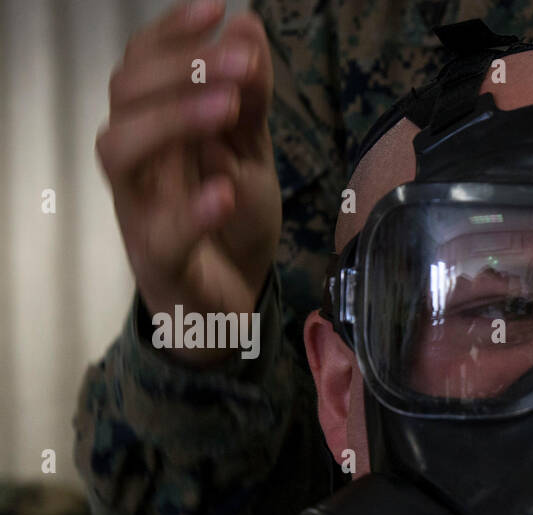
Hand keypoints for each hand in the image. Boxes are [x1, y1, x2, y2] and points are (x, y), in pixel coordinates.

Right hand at [96, 0, 279, 364]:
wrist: (232, 305)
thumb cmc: (229, 222)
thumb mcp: (251, 154)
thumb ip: (251, 101)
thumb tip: (248, 26)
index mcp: (156, 130)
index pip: (142, 65)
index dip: (172, 33)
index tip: (216, 7)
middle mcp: (138, 162)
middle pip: (125, 97)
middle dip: (181, 69)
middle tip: (240, 63)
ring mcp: (141, 210)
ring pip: (120, 151)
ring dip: (174, 119)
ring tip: (229, 108)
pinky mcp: (160, 261)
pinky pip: (162, 233)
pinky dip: (193, 210)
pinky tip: (225, 190)